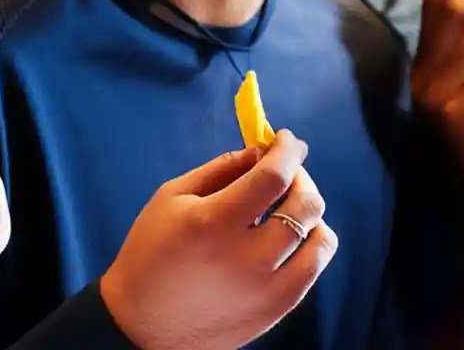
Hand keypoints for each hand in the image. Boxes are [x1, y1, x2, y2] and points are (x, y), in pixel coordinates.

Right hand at [99, 131, 337, 349]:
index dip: (288, 151)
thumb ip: (218, 169)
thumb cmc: (150, 252)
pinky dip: (312, 242)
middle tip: (287, 169)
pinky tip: (291, 236)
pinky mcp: (277, 309)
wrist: (143, 323)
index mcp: (213, 223)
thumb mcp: (171, 198)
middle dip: (301, 175)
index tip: (289, 140)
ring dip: (310, 210)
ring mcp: (267, 287)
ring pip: (321, 237)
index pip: (272, 177)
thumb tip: (258, 152)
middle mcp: (247, 256)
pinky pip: (315, 267)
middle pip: (305, 204)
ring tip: (289, 205)